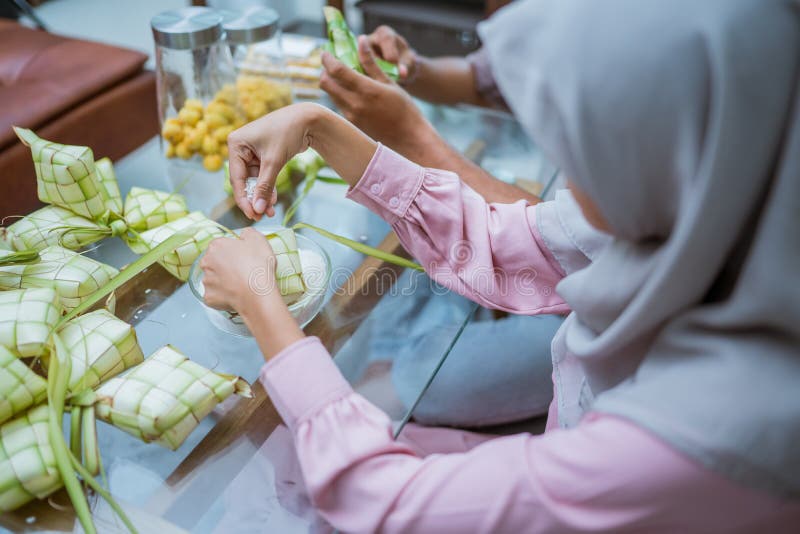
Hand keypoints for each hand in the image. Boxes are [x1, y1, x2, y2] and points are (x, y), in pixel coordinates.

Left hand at [200, 227, 279, 311]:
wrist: (257, 293)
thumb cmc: (257, 265)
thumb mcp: (259, 239)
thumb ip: (248, 233)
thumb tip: (244, 235)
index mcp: (216, 246)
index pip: (222, 246)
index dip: (234, 252)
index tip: (244, 258)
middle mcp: (206, 262)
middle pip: (215, 262)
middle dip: (226, 266)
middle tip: (242, 271)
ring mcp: (206, 281)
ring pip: (214, 279)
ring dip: (224, 281)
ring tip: (241, 285)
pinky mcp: (209, 298)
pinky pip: (216, 296)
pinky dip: (224, 296)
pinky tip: (236, 295)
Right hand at [227, 102, 324, 219]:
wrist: (307, 119)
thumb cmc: (287, 133)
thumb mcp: (274, 161)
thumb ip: (265, 186)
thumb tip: (258, 209)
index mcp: (236, 144)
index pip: (236, 177)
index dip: (244, 198)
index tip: (252, 215)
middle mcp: (241, 148)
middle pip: (244, 181)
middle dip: (254, 199)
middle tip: (261, 217)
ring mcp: (252, 152)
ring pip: (255, 181)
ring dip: (263, 196)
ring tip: (271, 212)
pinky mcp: (264, 156)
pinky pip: (263, 177)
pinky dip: (268, 188)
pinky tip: (273, 202)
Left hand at [321, 36, 436, 158]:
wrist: (409, 139)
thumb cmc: (404, 109)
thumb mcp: (390, 83)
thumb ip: (371, 63)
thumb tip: (361, 40)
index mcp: (366, 90)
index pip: (336, 70)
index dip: (327, 59)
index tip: (326, 53)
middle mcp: (354, 104)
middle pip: (325, 83)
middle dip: (325, 71)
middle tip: (333, 66)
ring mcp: (351, 117)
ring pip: (330, 95)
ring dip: (332, 84)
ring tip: (344, 79)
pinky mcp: (351, 125)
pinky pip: (338, 106)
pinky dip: (340, 96)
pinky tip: (352, 94)